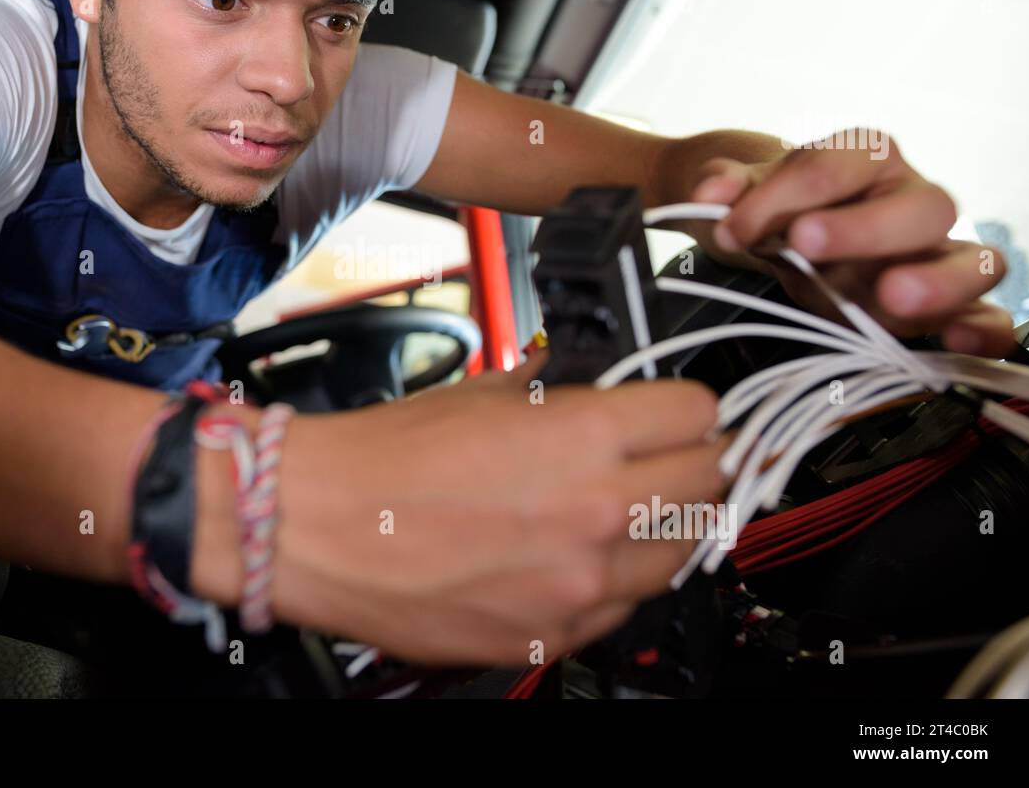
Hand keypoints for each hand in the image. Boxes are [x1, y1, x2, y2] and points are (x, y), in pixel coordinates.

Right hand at [244, 352, 726, 665]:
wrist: (317, 527)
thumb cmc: (384, 460)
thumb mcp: (485, 394)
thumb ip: (559, 395)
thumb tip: (597, 393)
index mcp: (583, 437)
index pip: (699, 415)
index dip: (693, 407)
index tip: (682, 413)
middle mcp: (596, 513)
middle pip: (711, 481)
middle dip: (699, 460)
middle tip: (676, 455)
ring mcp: (579, 586)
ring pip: (684, 553)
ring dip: (669, 525)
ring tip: (633, 509)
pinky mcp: (551, 634)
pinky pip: (623, 606)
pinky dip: (618, 579)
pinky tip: (582, 556)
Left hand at [690, 131, 1013, 357]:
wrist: (775, 236)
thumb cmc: (767, 209)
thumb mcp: (739, 194)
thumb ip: (725, 186)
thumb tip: (711, 191)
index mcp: (866, 158)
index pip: (841, 164)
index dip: (787, 192)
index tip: (736, 224)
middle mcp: (912, 201)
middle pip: (922, 206)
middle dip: (865, 228)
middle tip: (805, 245)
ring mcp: (935, 256)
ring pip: (974, 259)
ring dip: (938, 280)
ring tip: (891, 296)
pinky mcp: (943, 308)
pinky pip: (986, 316)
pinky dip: (982, 328)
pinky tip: (957, 339)